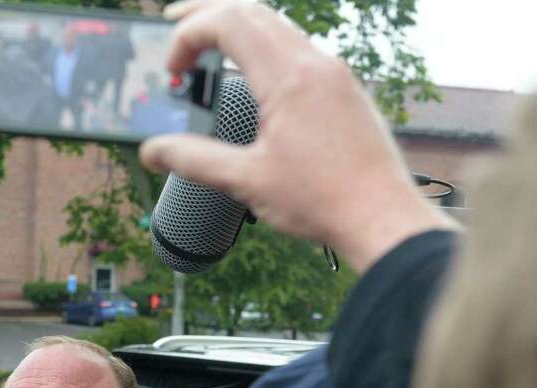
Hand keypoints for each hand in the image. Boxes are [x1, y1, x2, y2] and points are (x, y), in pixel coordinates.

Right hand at [139, 0, 456, 270]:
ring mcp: (335, 74)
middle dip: (207, 13)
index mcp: (289, 77)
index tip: (173, 71)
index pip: (228, 21)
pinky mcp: (346, 90)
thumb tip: (152, 152)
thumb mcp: (247, 181)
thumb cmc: (324, 201)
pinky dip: (266, 46)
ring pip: (279, 25)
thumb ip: (195, 160)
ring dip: (238, 27)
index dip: (189, 35)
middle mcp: (315, 63)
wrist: (384, 218)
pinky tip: (254, 75)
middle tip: (173, 24)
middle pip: (252, 10)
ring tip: (209, 45)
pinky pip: (301, 48)